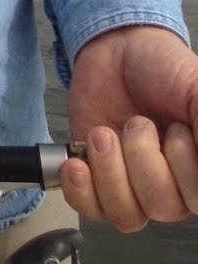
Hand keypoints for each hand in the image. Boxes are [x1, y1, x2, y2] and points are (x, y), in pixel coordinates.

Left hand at [61, 25, 197, 229]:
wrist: (117, 48)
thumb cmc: (163, 68)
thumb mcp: (197, 89)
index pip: (195, 199)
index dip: (184, 168)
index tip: (178, 129)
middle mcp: (170, 185)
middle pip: (161, 207)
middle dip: (143, 157)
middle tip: (138, 122)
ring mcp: (132, 184)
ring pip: (126, 214)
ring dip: (110, 169)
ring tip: (104, 133)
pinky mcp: (97, 179)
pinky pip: (91, 210)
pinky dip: (81, 190)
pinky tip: (78, 163)